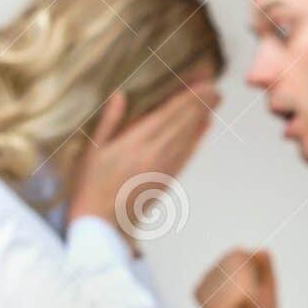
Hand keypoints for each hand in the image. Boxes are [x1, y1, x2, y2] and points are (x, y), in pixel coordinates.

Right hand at [66, 75, 218, 247]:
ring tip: (214, 102)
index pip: (168, 114)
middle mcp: (155, 154)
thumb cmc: (91, 185)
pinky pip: (186, 155)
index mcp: (136, 143)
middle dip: (201, 104)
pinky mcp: (167, 180)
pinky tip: (204, 128)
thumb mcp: (93, 150)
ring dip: (202, 118)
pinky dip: (196, 139)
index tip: (203, 85)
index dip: (188, 99)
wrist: (103, 223)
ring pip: (188, 137)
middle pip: (183, 124)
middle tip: (216, 88)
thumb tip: (119, 95)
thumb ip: (109, 122)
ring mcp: (164, 168)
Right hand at [194, 248, 301, 307]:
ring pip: (239, 271)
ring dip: (253, 290)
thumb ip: (264, 268)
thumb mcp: (266, 289)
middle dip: (255, 280)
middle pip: (238, 259)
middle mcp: (203, 286)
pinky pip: (239, 286)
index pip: (238, 254)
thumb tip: (262, 250)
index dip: (256, 273)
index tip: (253, 296)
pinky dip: (250, 298)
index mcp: (212, 280)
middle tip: (251, 306)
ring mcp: (205, 297)